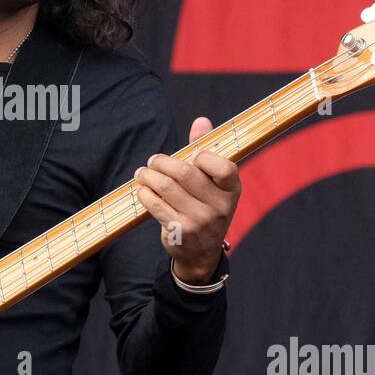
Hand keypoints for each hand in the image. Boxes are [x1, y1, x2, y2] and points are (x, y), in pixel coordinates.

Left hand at [134, 116, 241, 283]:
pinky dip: (145, 193)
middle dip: (163, 163)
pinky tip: (142, 189)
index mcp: (232, 190)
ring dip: (148, 176)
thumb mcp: (214, 184)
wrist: (201, 253)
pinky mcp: (180, 231)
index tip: (190, 155)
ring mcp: (200, 220)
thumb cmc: (206, 208)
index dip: (204, 156)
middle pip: (185, 173)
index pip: (223, 167)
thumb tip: (201, 120)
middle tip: (152, 161)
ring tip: (142, 172)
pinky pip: (156, 205)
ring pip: (166, 187)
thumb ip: (207, 151)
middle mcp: (220, 206)